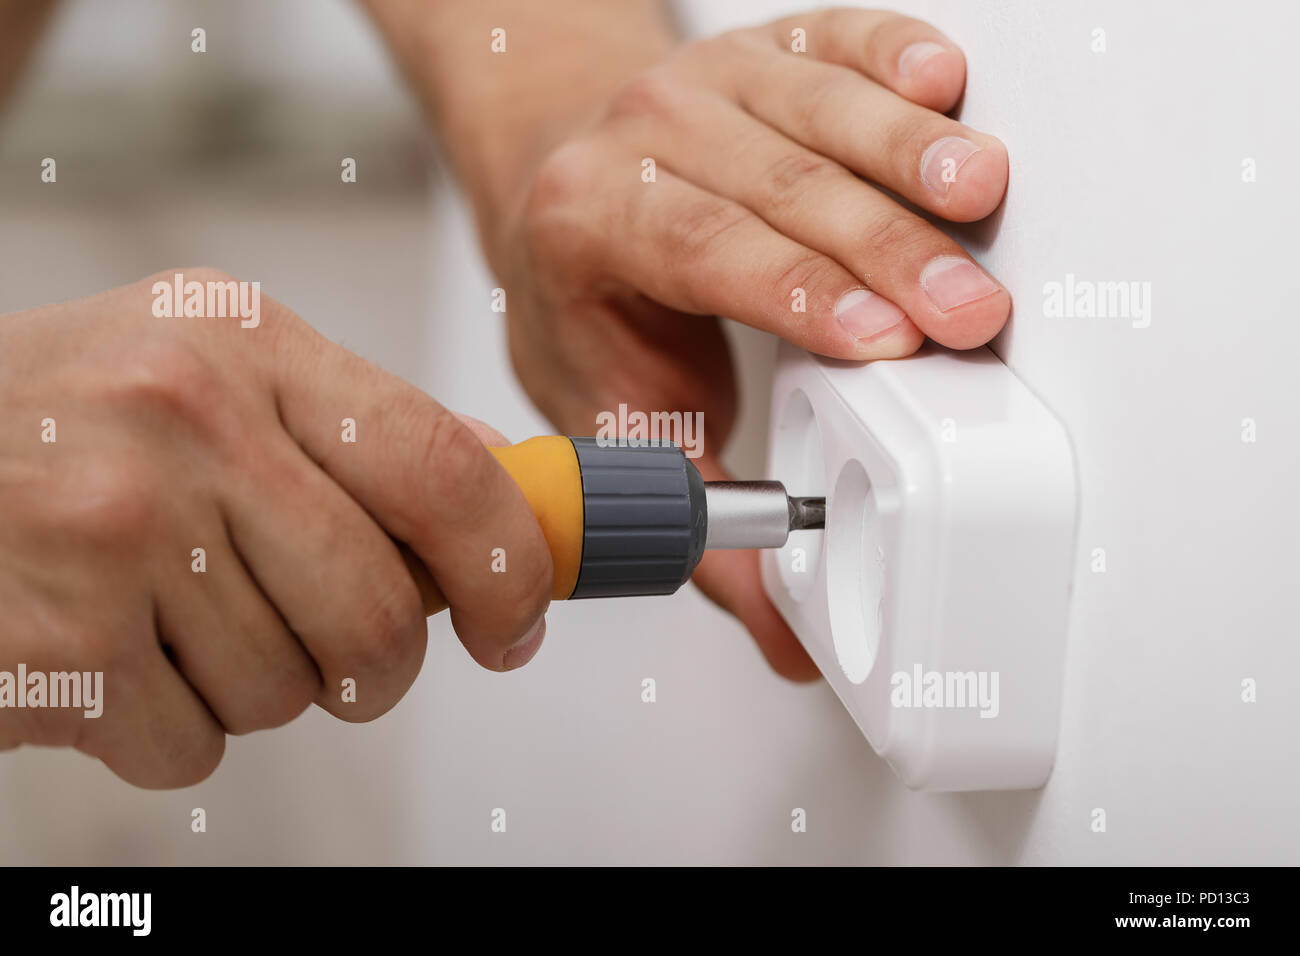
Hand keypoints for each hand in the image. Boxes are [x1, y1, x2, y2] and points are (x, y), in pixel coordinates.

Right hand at [0, 270, 552, 786]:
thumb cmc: (66, 421)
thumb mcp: (209, 367)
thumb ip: (359, 425)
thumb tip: (504, 483)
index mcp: (244, 342)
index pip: (441, 465)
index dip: (509, 563)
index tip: (519, 619)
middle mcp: (183, 421)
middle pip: (379, 612)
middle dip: (379, 662)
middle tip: (342, 651)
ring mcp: (112, 532)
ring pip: (289, 692)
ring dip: (256, 684)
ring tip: (171, 613)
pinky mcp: (55, 645)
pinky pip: (194, 745)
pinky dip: (170, 725)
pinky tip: (111, 651)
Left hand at [487, 9, 1009, 679]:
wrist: (558, 180)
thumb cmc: (588, 298)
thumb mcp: (616, 416)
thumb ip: (699, 520)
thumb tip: (781, 634)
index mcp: (591, 223)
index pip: (703, 249)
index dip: (797, 292)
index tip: (883, 338)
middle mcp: (649, 136)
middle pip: (779, 187)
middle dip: (883, 248)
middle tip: (967, 309)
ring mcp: (710, 81)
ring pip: (818, 107)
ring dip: (909, 151)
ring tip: (981, 192)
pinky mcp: (767, 53)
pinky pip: (836, 40)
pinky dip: (893, 53)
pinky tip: (942, 81)